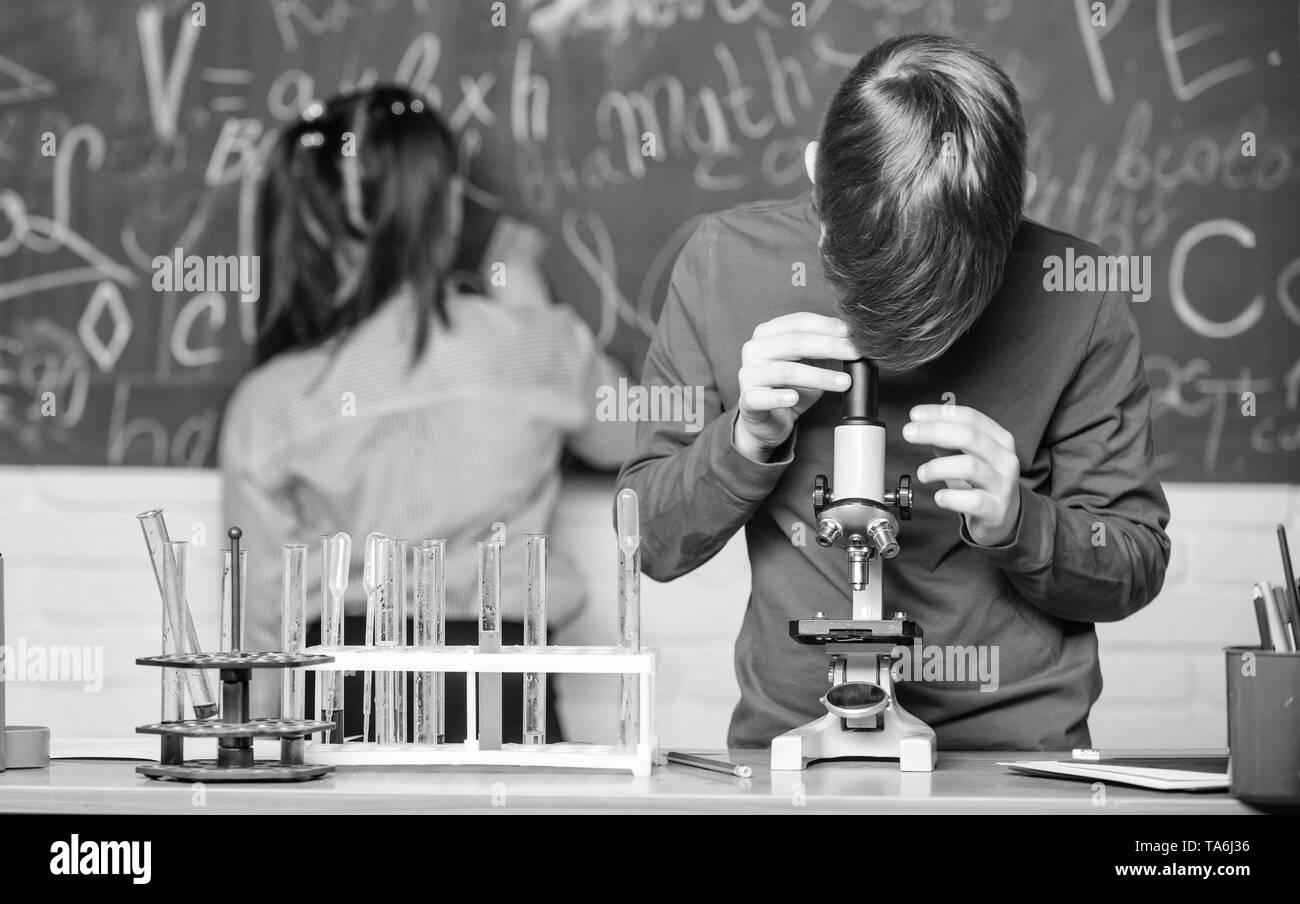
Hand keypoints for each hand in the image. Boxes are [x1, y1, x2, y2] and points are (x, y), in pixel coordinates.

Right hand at [735, 313, 861, 461]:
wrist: (768, 421)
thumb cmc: (789, 387)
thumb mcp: (809, 363)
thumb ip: (824, 349)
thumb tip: (854, 338)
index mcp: (767, 333)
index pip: (798, 322)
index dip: (827, 326)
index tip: (851, 333)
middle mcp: (754, 350)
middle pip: (795, 343)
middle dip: (830, 347)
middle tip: (855, 354)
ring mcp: (748, 375)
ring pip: (785, 371)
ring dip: (819, 376)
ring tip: (843, 382)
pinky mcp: (747, 401)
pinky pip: (761, 398)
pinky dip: (779, 397)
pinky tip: (794, 398)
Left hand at [903, 404, 1021, 545]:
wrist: (1004, 518)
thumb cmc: (982, 483)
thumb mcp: (968, 456)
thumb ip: (947, 441)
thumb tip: (920, 425)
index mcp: (1000, 440)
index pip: (971, 418)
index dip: (940, 413)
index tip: (915, 414)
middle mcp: (1005, 459)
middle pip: (969, 436)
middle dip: (934, 431)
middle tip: (909, 433)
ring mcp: (1002, 485)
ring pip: (969, 466)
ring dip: (937, 467)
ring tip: (923, 473)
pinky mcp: (995, 509)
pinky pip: (971, 500)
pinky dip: (949, 497)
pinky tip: (939, 497)